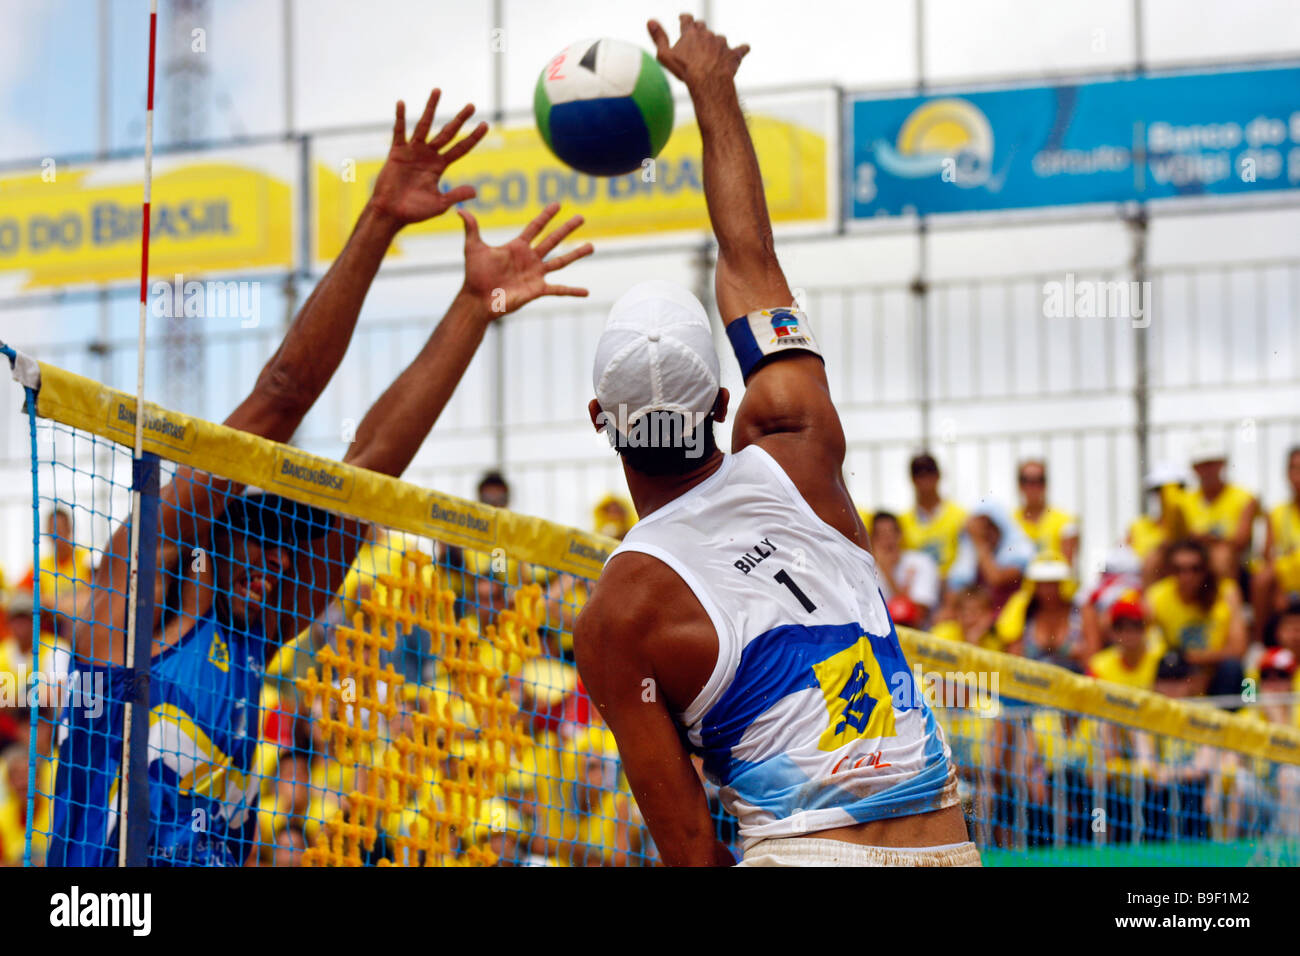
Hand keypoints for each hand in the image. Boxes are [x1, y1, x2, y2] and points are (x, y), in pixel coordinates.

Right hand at [368, 89, 488, 229]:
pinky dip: (399, 118)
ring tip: (438, 90)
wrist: (391, 213)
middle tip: (472, 105)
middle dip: (460, 119)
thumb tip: (475, 191)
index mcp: (440, 166)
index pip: (461, 148)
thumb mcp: (440, 204)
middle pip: (447, 133)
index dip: (473, 137)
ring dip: (431, 108)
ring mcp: (413, 151)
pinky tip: (401, 103)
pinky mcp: (397, 152)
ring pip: (424, 125)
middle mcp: (429, 155)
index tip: (486, 124)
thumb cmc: (415, 211)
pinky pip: (399, 132)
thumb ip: (456, 195)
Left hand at [458, 202, 593, 316]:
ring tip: (592, 246)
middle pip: (553, 240)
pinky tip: (586, 292)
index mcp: (517, 247)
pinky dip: (572, 291)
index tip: (558, 204)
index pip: (535, 227)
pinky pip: (559, 289)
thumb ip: (472, 228)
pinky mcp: (537, 290)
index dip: (546, 216)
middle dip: (567, 228)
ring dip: (576, 254)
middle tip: (581, 217)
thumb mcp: (473, 248)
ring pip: (560, 261)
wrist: (477, 299)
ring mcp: (535, 274)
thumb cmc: (474, 275)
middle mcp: (529, 259)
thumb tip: (461, 209)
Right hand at [648, 14, 748, 93]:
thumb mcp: (664, 55)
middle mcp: (707, 34)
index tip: (683, 18)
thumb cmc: (685, 70)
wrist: (708, 81)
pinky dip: (742, 49)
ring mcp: (722, 43)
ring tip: (714, 53)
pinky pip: (740, 49)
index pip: (687, 19)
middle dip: (700, 30)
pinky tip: (745, 49)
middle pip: (704, 27)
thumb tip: (650, 21)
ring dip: (716, 43)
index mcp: (690, 33)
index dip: (685, 19)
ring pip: (719, 39)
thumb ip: (658, 37)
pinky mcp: (733, 54)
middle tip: (698, 35)